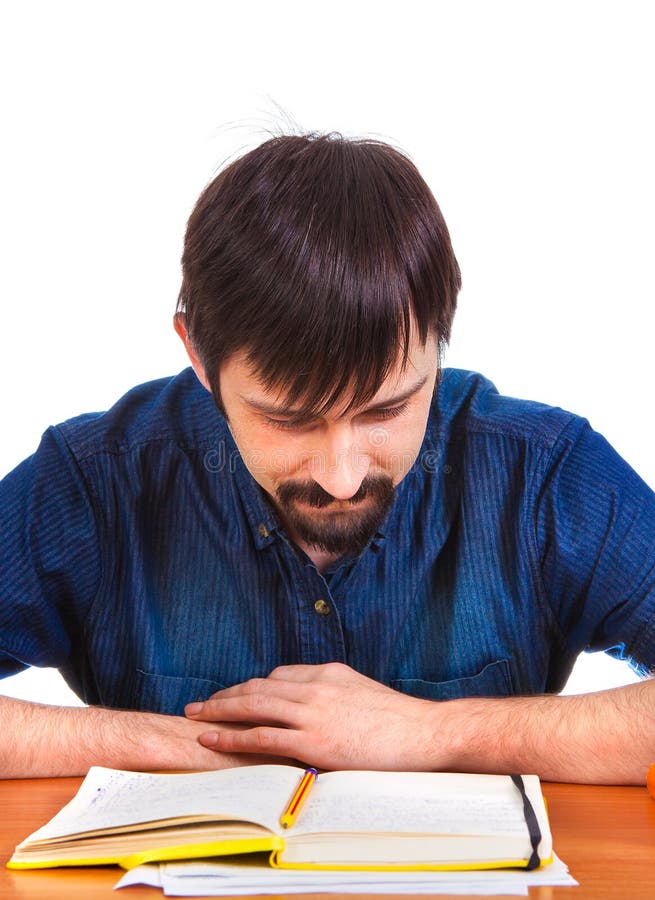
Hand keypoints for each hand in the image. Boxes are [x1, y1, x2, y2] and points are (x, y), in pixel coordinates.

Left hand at [184, 662, 440, 769]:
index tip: (235, 696)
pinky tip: (213, 738)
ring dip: (219, 711)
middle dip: (225, 695)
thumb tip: (317, 707)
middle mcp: (315, 686)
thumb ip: (334, 694)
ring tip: (196, 717)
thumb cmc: (398, 720)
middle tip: (201, 704)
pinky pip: (261, 736)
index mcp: (327, 673)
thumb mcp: (362, 693)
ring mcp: (312, 713)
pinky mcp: (312, 741)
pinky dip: (232, 736)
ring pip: (253, 706)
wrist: (424, 734)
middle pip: (257, 686)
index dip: (251, 688)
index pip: (278, 676)